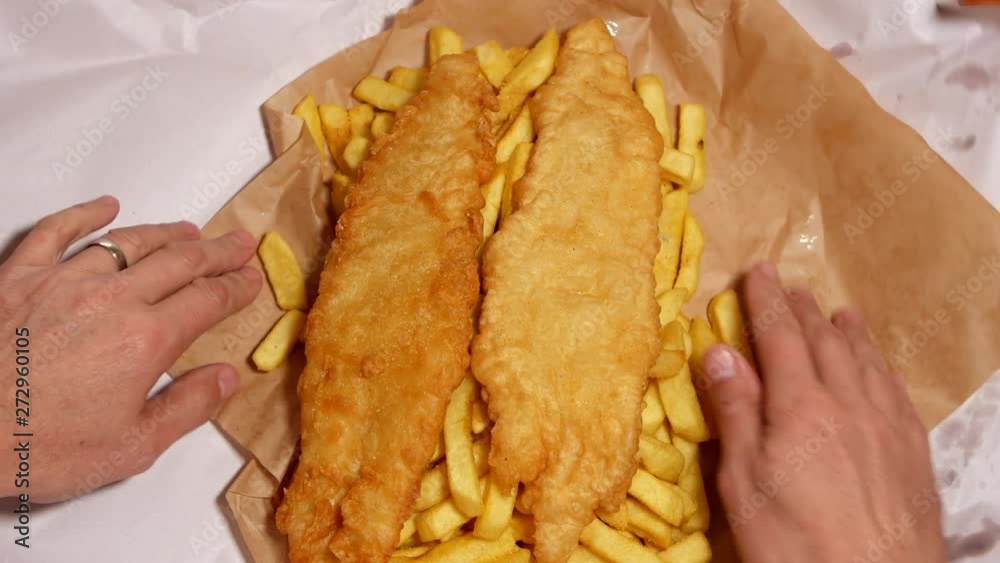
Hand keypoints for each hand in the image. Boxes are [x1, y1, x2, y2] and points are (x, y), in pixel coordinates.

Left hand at [0, 196, 261, 501]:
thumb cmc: (41, 447)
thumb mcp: (132, 447)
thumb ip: (187, 407)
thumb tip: (225, 377)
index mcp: (147, 339)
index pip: (206, 301)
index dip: (235, 288)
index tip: (251, 280)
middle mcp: (113, 299)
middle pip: (178, 263)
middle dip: (216, 252)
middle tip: (239, 243)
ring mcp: (63, 281)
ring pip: (127, 243)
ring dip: (165, 233)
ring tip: (190, 230)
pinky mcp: (17, 276)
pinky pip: (56, 232)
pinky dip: (84, 215)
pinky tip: (105, 206)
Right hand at [701, 263, 945, 562]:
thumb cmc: (794, 542)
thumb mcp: (744, 483)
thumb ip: (735, 413)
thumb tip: (721, 351)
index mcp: (800, 406)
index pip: (780, 337)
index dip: (766, 302)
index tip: (758, 271)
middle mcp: (848, 402)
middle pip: (824, 342)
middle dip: (803, 310)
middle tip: (791, 286)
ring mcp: (887, 424)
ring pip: (865, 361)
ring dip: (846, 331)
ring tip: (837, 311)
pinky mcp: (912, 450)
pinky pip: (895, 389)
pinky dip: (880, 365)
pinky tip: (877, 366)